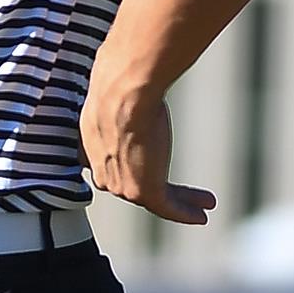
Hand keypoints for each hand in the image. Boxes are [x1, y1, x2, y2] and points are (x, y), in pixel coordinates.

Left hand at [81, 86, 216, 224]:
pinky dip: (185, 213)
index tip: (150, 168)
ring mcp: (120, 182)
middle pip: (131, 184)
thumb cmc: (119, 83)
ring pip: (153, 198)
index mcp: (90, 143)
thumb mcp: (114, 91)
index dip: (129, 168)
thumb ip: (120, 95)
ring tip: (203, 205)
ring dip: (181, 201)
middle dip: (156, 187)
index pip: (108, 164)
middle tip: (176, 192)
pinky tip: (201, 215)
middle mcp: (101, 168)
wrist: (123, 91)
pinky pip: (167, 208)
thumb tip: (129, 78)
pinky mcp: (142, 190)